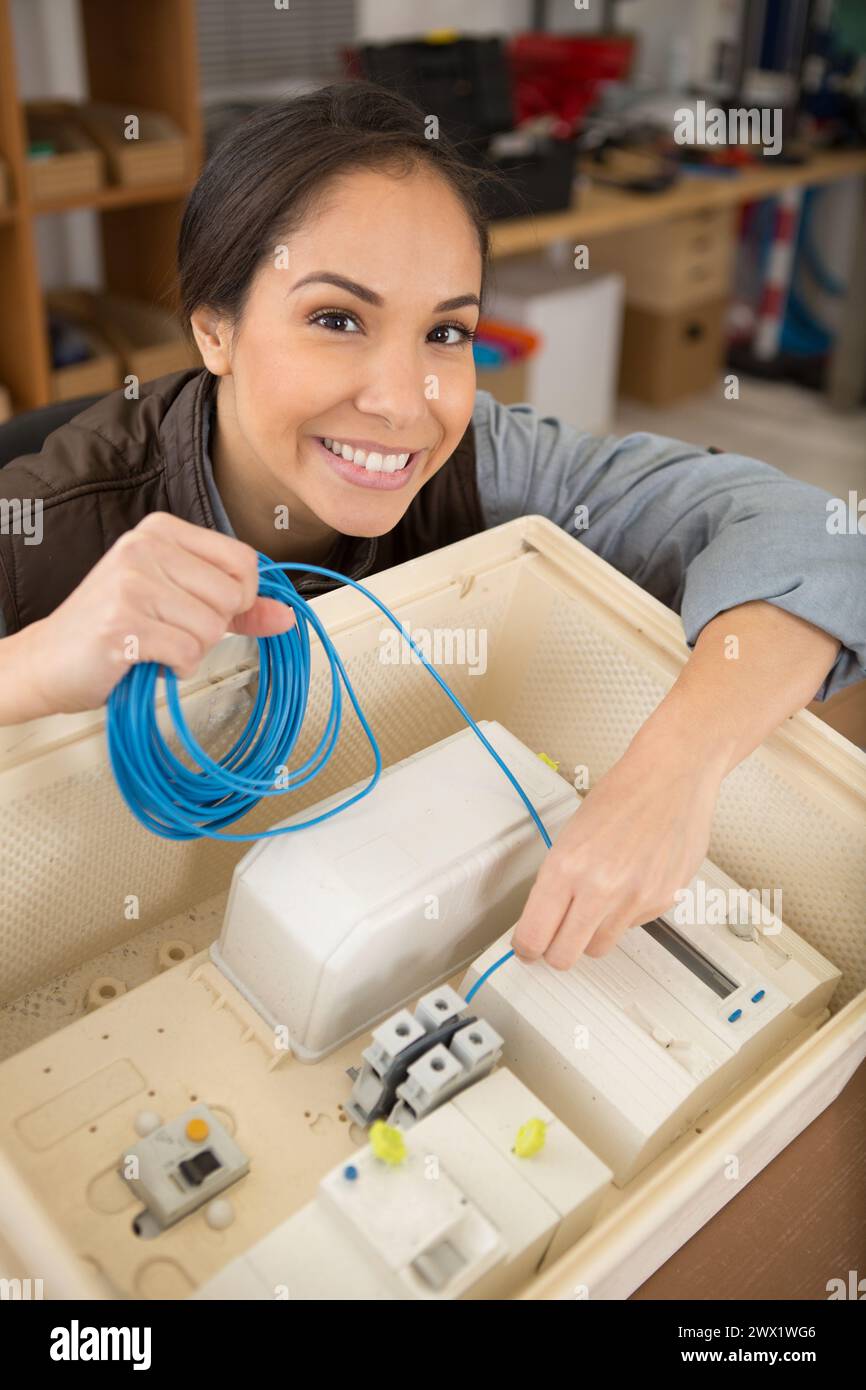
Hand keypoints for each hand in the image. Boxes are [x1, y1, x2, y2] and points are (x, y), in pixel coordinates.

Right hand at [23, 512, 294, 715]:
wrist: (48, 660)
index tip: (212, 608)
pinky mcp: (124, 623)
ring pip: (211, 628)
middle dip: (212, 628)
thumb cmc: (113, 627)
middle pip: (231, 596)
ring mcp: (132, 583)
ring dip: (191, 651)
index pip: (243, 559)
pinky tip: (147, 659)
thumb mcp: (177, 603)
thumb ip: (236, 607)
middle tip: (173, 630)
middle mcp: (145, 548)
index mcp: (161, 531)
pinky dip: (175, 668)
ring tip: (156, 644)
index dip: (240, 596)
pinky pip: (187, 654)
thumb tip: (286, 615)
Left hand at [511, 730, 724, 969]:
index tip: (527, 947)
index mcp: (567, 866)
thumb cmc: (623, 794)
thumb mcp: (571, 834)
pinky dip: (625, 915)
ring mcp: (634, 898)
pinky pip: (632, 927)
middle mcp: (600, 887)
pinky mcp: (662, 901)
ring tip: (595, 905)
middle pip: (565, 956)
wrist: (672, 775)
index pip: (534, 935)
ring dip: (591, 935)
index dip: (526, 947)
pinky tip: (628, 884)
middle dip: (555, 952)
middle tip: (554, 940)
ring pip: (600, 948)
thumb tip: (543, 919)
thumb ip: (557, 882)